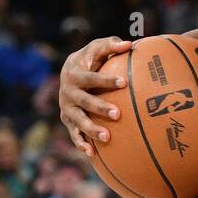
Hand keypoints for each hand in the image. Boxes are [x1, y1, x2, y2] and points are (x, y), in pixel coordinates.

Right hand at [59, 36, 130, 156]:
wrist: (68, 71)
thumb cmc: (90, 58)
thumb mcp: (97, 48)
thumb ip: (112, 45)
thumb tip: (130, 44)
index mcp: (75, 74)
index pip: (91, 78)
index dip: (106, 80)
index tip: (124, 82)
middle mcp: (68, 92)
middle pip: (85, 102)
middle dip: (100, 108)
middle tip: (118, 114)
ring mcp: (67, 108)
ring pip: (78, 121)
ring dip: (91, 129)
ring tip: (107, 138)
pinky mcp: (68, 121)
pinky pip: (74, 134)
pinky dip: (81, 144)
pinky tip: (92, 154)